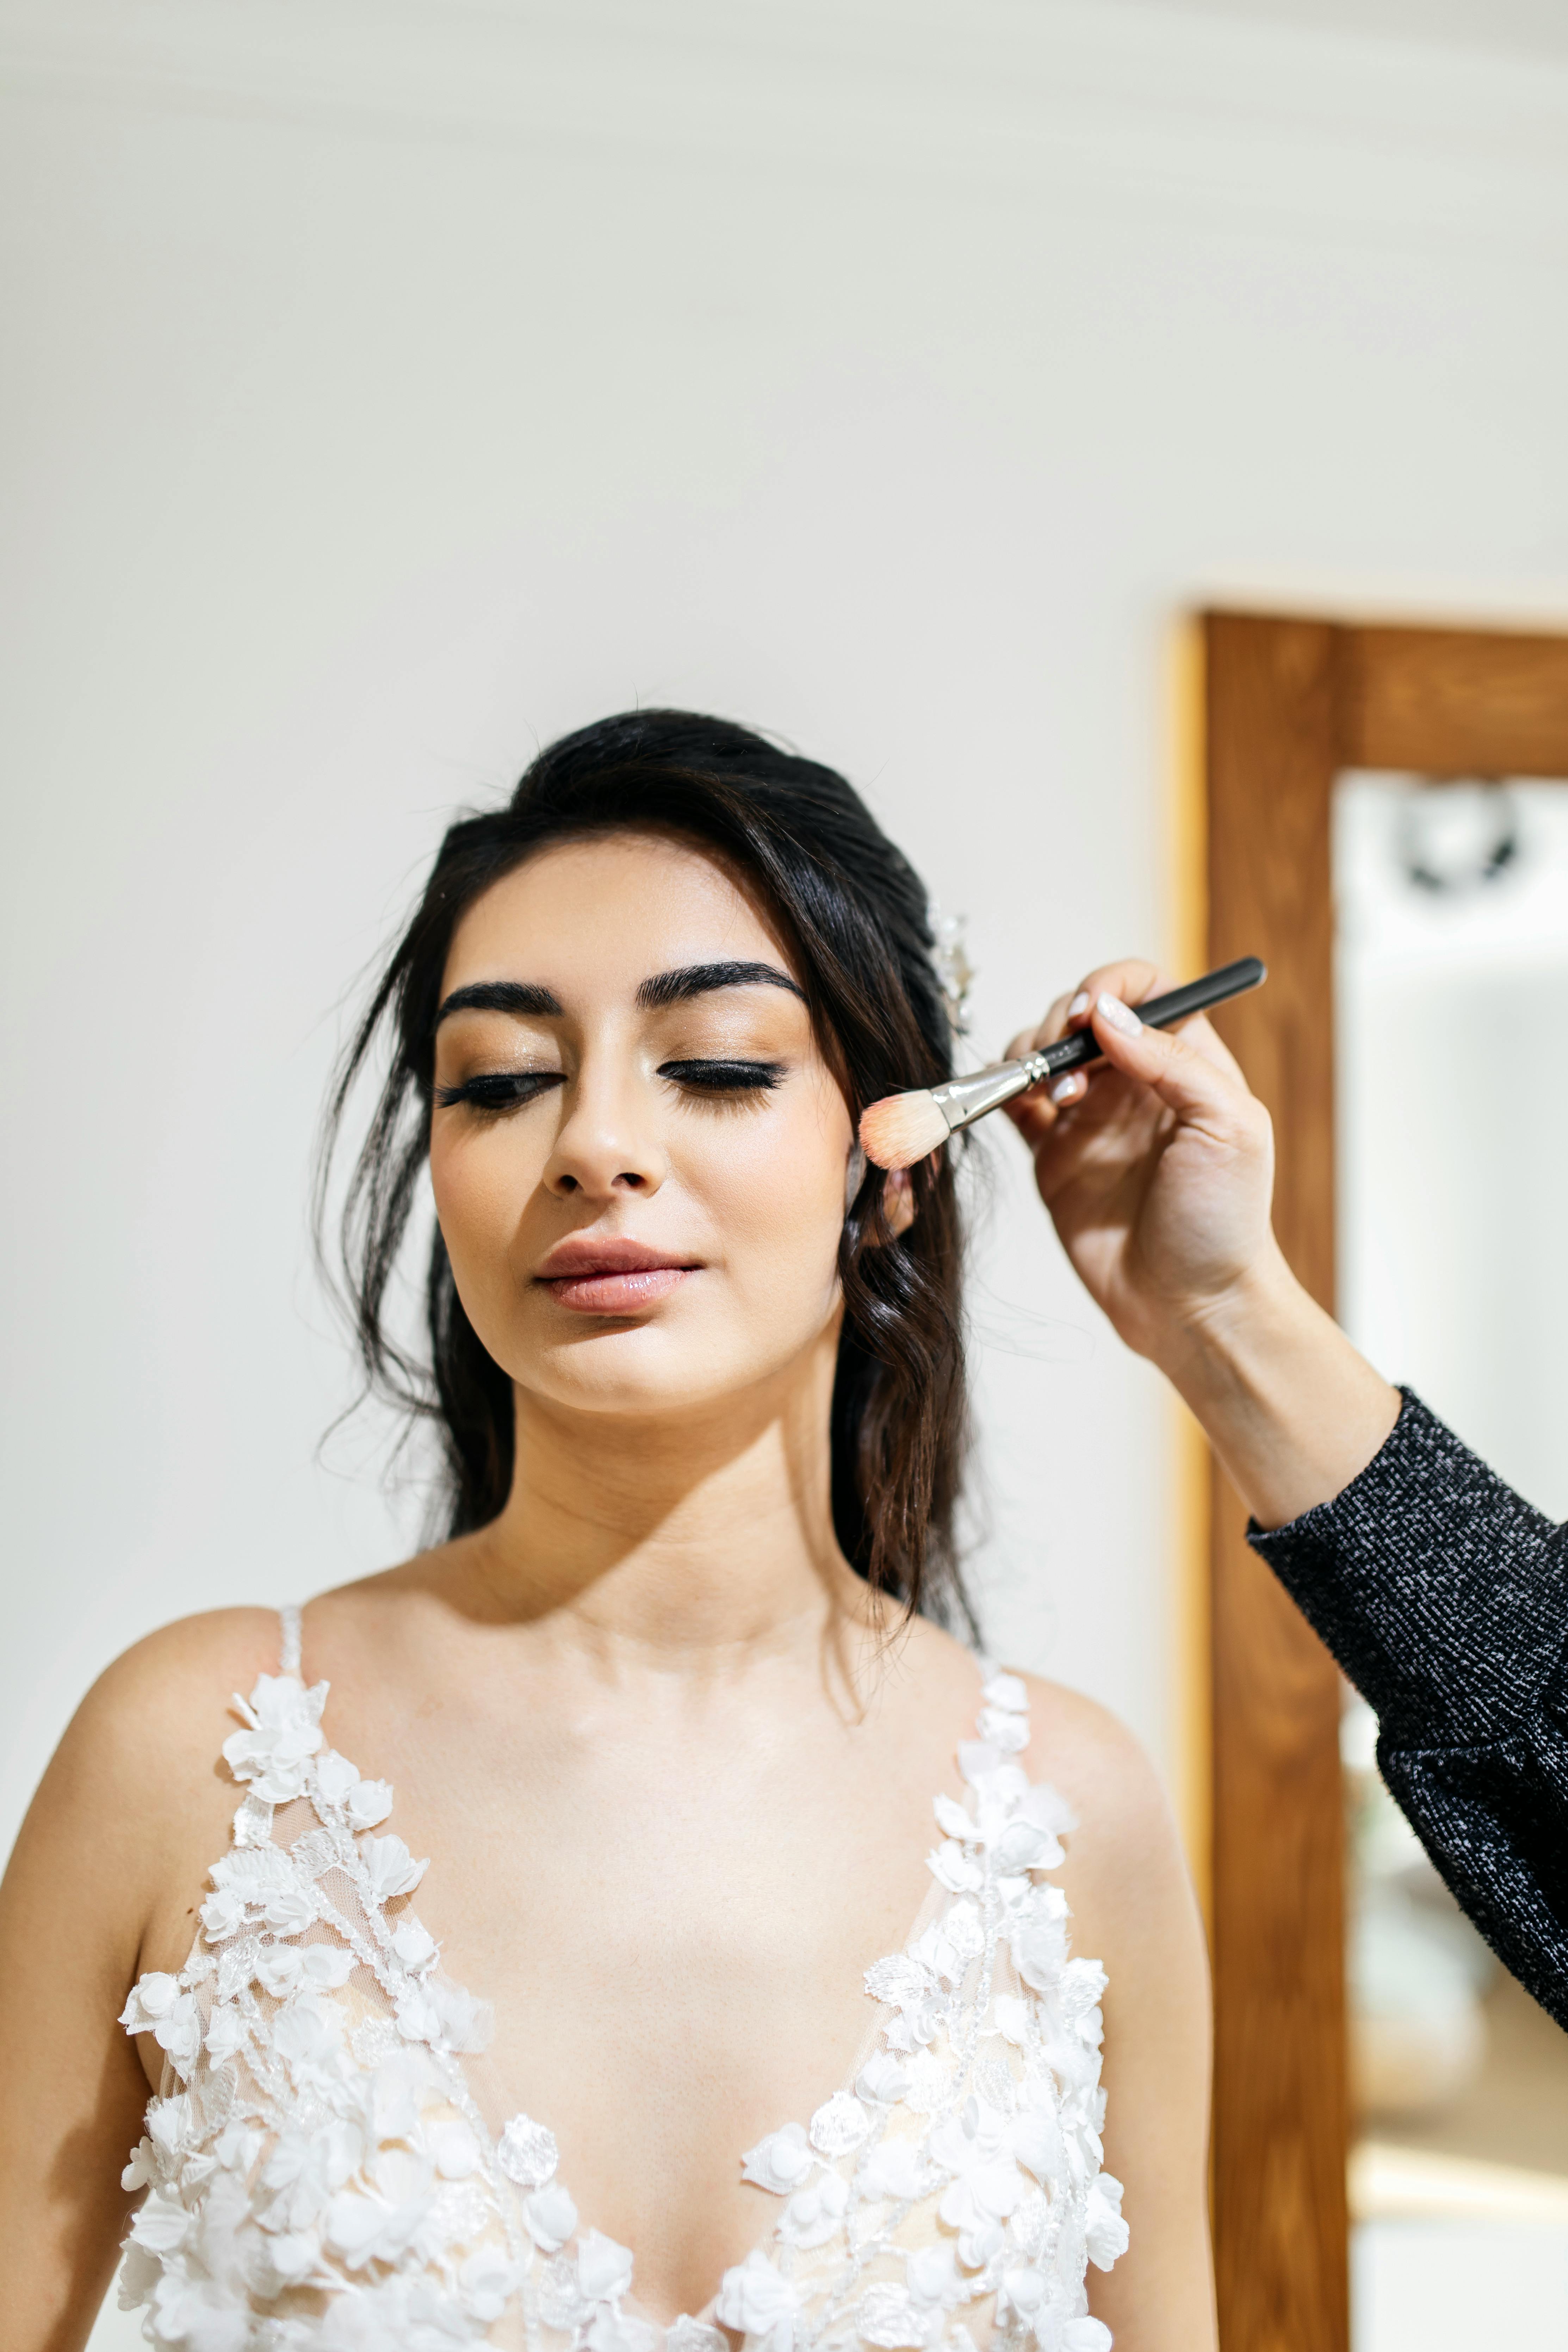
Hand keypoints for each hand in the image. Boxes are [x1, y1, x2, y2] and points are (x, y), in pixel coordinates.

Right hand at [1002, 958, 1285, 1371]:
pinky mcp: (1054, 1156)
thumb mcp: (1227, 1128)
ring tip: (1048, 1096)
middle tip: (1061, 1066)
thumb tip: (1107, 1014)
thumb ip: (1173, 1061)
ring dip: (1031, 1056)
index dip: (1111, 986)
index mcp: (1187, 1064)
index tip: (1088, 1016)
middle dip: (1060, 1024)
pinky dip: (1003, 1093)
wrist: (1190, 1305)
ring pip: (1042, 1052)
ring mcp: (1090, 1118)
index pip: (1144, 990)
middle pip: (1082, 1014)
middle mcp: (1135, 1083)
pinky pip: (1017, 1105)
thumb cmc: (1223, 1223)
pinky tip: (1017, 1105)